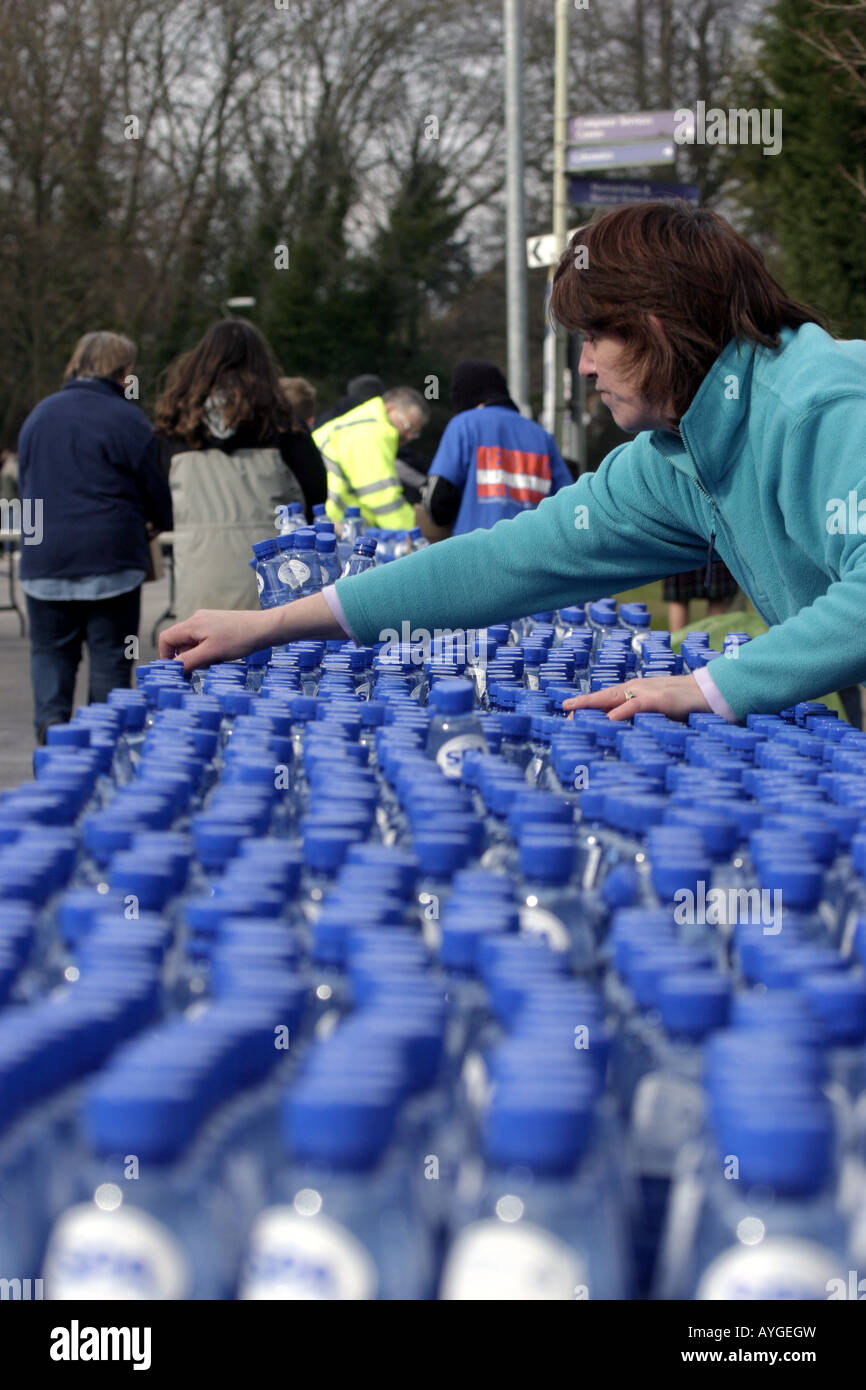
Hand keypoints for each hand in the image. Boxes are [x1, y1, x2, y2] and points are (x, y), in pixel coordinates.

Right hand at [158, 608, 271, 674]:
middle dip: (188, 657)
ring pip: (194, 643)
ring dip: (200, 655)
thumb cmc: (239, 639)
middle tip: (205, 665)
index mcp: (192, 624)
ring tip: (218, 659)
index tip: (176, 670)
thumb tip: (173, 668)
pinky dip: (209, 651)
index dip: (165, 655)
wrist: (265, 628)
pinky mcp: (218, 625)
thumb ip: (189, 660)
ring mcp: (208, 621)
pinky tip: (223, 654)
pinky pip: (205, 641)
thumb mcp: (211, 653)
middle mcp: (197, 619)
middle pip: (180, 642)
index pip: (166, 638)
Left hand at [562, 674, 710, 722]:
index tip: (569, 711)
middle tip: (565, 713)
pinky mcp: (659, 700)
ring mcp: (647, 692)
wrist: (710, 691)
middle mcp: (636, 688)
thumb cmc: (685, 703)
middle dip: (582, 704)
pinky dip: (621, 712)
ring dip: (593, 706)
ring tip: (575, 714)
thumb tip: (623, 729)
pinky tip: (608, 719)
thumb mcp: (658, 711)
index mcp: (635, 691)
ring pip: (613, 697)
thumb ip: (641, 717)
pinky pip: (635, 705)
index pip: (606, 697)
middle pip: (603, 695)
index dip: (587, 704)